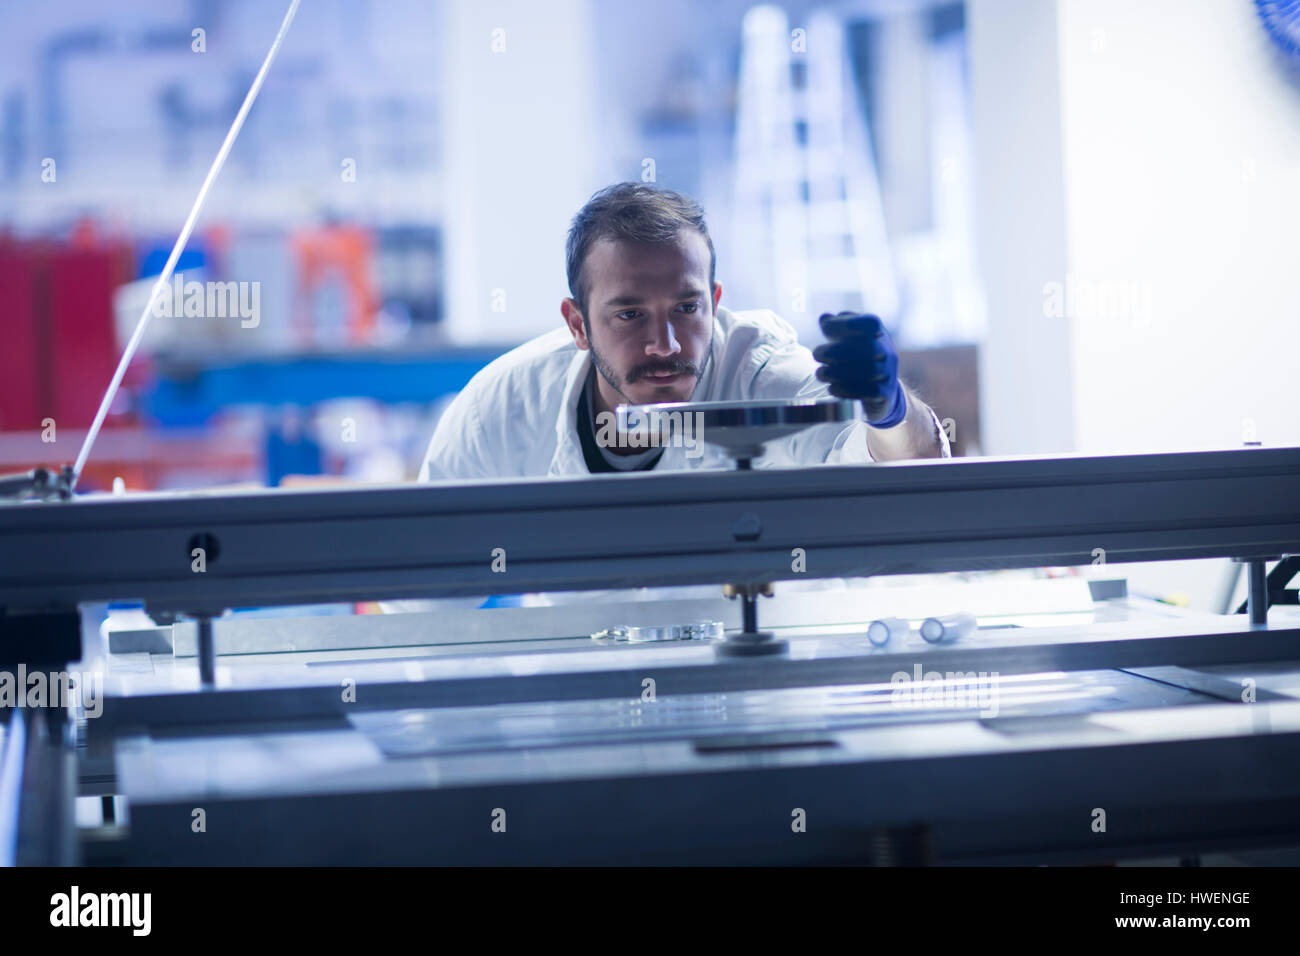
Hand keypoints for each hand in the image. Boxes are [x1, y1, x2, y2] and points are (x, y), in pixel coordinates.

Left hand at [812, 312, 905, 426]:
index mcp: (877, 333)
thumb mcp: (846, 339)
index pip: (871, 323)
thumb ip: (834, 326)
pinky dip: (848, 390)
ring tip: (820, 373)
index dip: (850, 324)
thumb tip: (824, 319)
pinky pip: (871, 391)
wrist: (879, 389)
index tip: (825, 328)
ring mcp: (889, 372)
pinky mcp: (885, 393)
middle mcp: (887, 351)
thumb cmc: (856, 357)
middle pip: (870, 347)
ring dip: (839, 372)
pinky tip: (832, 388)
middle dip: (838, 351)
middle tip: (816, 354)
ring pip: (870, 370)